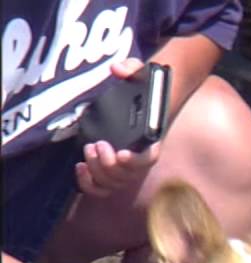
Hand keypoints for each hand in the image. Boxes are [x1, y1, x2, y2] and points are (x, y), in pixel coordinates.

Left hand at [75, 59, 162, 197]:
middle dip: (109, 164)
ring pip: (114, 183)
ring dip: (98, 172)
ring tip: (88, 150)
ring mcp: (126, 166)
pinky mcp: (111, 169)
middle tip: (97, 145)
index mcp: (152, 139)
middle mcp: (141, 157)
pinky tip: (80, 167)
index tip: (121, 154)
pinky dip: (89, 184)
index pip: (149, 158)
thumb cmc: (143, 89)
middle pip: (128, 175)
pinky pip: (103, 188)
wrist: (143, 100)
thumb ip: (131, 69)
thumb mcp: (141, 73)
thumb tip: (117, 69)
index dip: (137, 161)